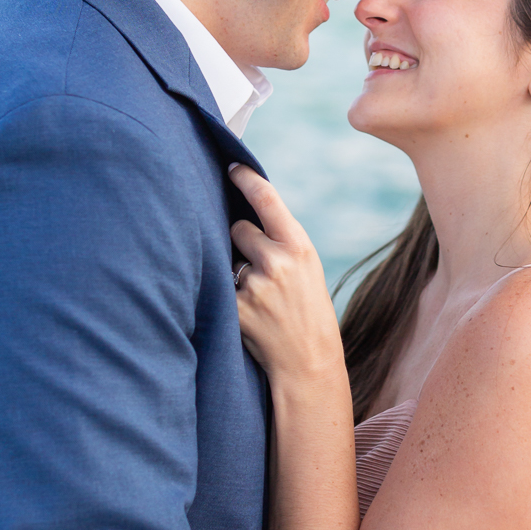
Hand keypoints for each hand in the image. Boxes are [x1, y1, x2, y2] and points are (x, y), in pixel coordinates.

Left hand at [229, 165, 345, 387]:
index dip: (246, 178)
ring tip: (260, 298)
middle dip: (241, 241)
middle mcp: (277, 262)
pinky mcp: (236, 307)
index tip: (231, 166)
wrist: (309, 363)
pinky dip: (229, 295)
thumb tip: (243, 215)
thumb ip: (281, 242)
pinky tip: (250, 314)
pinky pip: (221, 286)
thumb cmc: (308, 312)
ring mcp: (255, 285)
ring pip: (228, 258)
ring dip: (235, 271)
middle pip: (238, 227)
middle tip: (260, 267)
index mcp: (299, 247)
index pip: (266, 199)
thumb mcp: (307, 270)